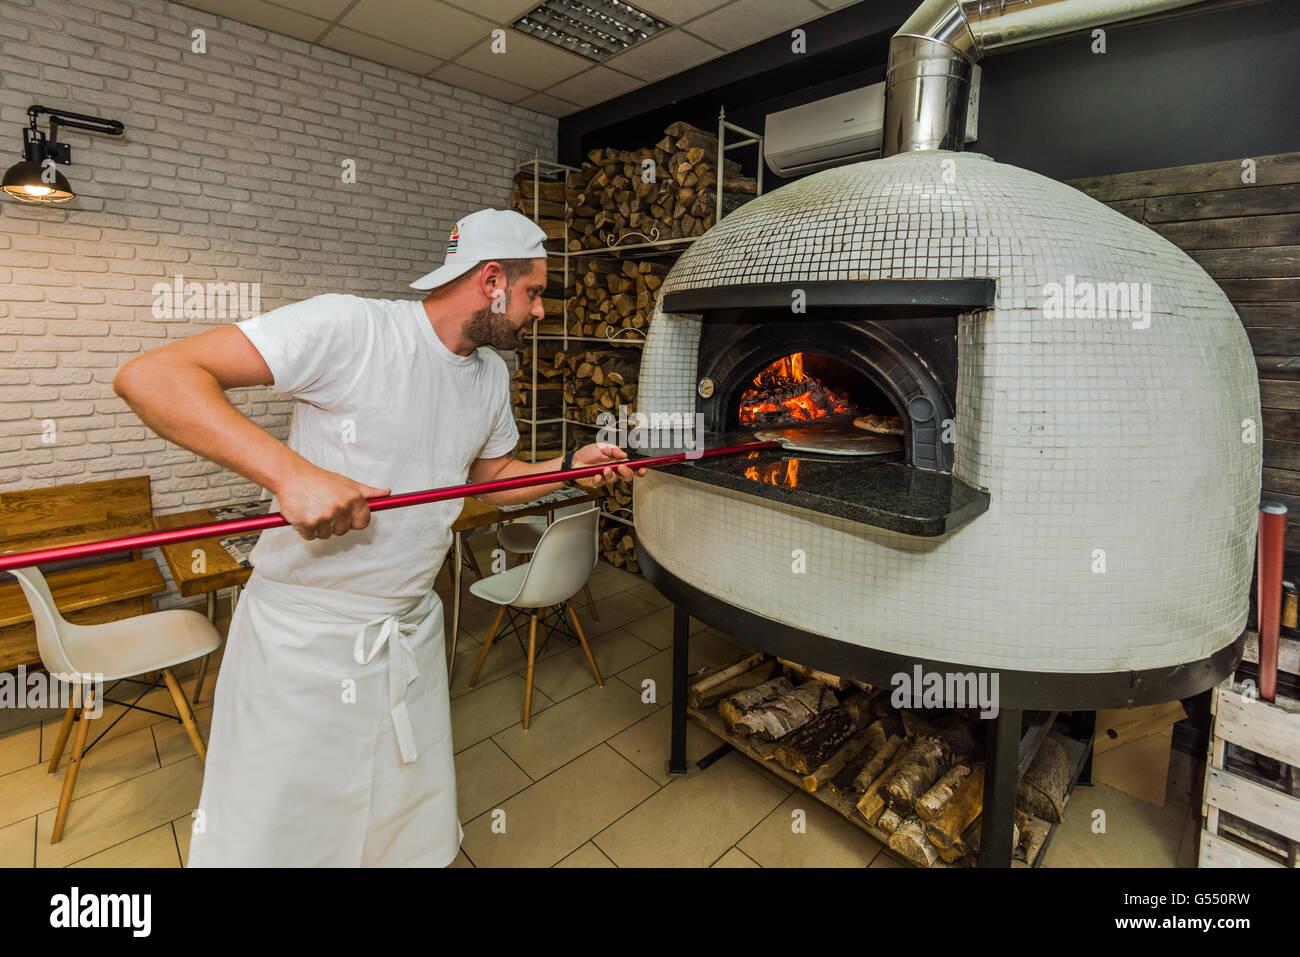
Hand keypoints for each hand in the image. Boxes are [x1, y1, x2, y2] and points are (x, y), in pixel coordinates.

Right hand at [274, 464, 389, 541]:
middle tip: (324, 508)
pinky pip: (310, 536)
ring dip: (319, 527)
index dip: (354, 521)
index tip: (346, 516)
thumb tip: (386, 493)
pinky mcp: (308, 523)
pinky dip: (305, 529)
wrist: (292, 476)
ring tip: (313, 509)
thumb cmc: (319, 480)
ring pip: (326, 535)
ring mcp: (324, 516)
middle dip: (334, 523)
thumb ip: (368, 492)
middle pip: (343, 531)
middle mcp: (341, 507)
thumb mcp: (347, 483)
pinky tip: (303, 514)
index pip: (363, 522)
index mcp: (354, 498)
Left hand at [571, 442, 647, 488]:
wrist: (574, 460)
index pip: (632, 468)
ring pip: (614, 480)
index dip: (639, 469)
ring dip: (611, 474)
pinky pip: (601, 483)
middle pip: (627, 476)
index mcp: (618, 462)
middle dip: (627, 473)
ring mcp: (605, 477)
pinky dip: (599, 479)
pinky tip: (597, 475)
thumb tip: (624, 455)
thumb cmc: (588, 453)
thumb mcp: (602, 446)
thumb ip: (614, 450)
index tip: (642, 468)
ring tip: (606, 469)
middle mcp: (613, 471)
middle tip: (621, 467)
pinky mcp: (596, 482)